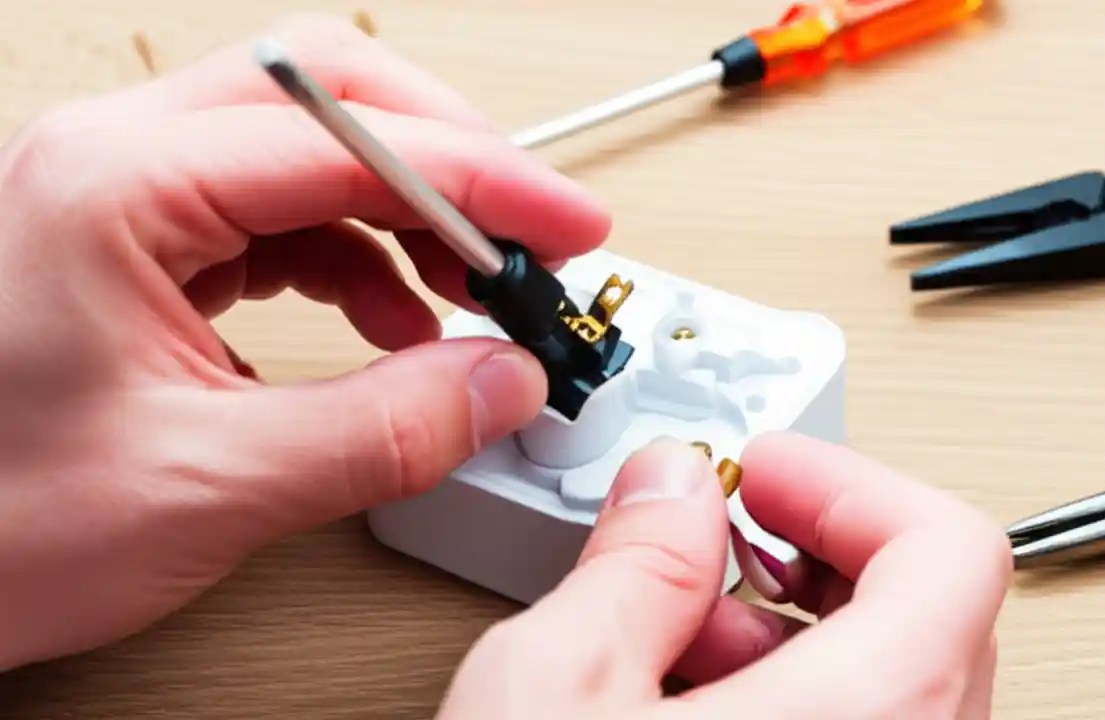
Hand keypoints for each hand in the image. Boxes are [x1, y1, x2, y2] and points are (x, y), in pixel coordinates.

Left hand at [0, 16, 610, 670]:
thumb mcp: (207, 485)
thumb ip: (381, 431)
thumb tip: (498, 385)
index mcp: (116, 187)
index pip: (347, 139)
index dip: (482, 179)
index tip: (564, 223)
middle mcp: (117, 165)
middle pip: (330, 98)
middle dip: (450, 162)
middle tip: (528, 235)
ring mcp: (126, 199)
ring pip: (312, 152)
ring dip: (413, 215)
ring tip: (478, 294)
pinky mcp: (142, 248)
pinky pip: (282, 216)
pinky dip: (362, 259)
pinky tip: (402, 323)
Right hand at [440, 433, 1011, 719]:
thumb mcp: (553, 689)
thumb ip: (630, 563)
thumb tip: (666, 488)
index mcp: (871, 718)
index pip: (951, 551)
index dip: (853, 481)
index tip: (768, 469)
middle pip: (934, 610)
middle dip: (818, 548)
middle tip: (727, 528)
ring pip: (896, 680)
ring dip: (793, 628)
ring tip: (677, 627)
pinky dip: (788, 695)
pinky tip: (678, 696)